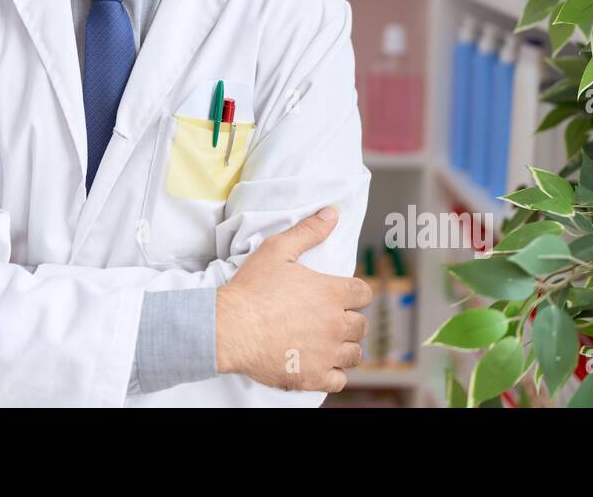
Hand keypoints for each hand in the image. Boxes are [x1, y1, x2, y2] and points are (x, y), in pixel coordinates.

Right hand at [215, 206, 371, 392]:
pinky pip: (339, 379)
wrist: (229, 328)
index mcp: (332, 292)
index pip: (363, 293)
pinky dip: (333, 373)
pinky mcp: (314, 376)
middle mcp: (336, 324)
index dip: (353, 293)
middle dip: (348, 320)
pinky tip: (319, 364)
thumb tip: (332, 213)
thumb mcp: (277, 250)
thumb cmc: (251, 288)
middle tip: (327, 319)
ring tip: (325, 342)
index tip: (339, 296)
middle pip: (360, 325)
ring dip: (343, 347)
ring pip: (354, 354)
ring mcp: (326, 353)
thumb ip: (308, 231)